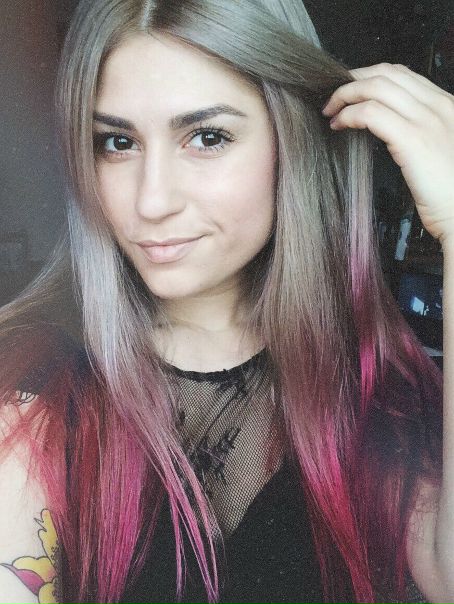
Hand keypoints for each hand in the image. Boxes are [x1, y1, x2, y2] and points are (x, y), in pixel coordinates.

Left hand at [322, 63, 453, 244]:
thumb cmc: (450, 194)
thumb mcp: (439, 152)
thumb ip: (420, 132)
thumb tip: (387, 127)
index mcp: (447, 106)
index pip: (403, 74)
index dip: (370, 77)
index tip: (350, 92)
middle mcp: (439, 106)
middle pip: (387, 73)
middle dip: (353, 80)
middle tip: (332, 98)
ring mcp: (427, 120)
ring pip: (376, 87)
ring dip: (345, 95)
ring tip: (330, 111)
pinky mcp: (412, 139)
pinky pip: (370, 113)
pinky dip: (348, 115)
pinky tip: (338, 125)